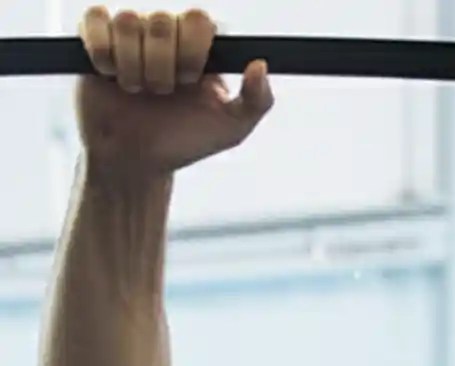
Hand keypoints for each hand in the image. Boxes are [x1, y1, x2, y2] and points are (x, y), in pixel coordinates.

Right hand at [75, 6, 273, 176]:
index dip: (191, 49)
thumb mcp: (231, 128)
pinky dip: (102, 51)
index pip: (199, 19)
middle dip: (161, 64)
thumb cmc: (184, 140)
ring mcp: (132, 32)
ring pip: (128, 20)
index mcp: (202, 45)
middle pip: (162, 19)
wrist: (135, 159)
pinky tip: (110, 74)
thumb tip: (259, 64)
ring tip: (136, 89)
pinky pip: (95, 18)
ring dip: (132, 64)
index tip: (189, 80)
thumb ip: (258, 100)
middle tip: (161, 91)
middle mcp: (168, 31)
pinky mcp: (96, 36)